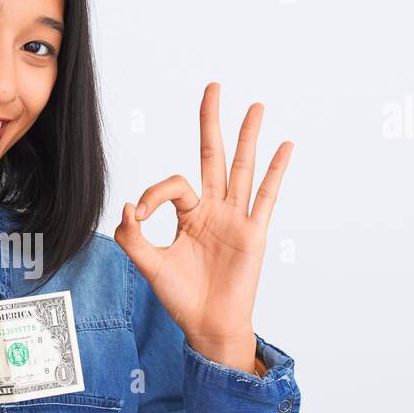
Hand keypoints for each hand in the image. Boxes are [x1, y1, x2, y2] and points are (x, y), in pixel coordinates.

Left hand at [114, 82, 292, 372]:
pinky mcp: (253, 233)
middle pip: (213, 157)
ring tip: (255, 106)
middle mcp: (213, 210)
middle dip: (212, 122)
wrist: (208, 326)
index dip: (154, 194)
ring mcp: (236, 219)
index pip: (174, 185)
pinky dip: (275, 171)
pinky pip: (266, 197)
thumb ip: (133, 238)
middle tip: (212, 86)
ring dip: (248, 137)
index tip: (140, 215)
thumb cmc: (181, 298)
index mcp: (188, 215)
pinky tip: (285, 147)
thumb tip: (129, 207)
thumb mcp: (148, 266)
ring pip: (242, 169)